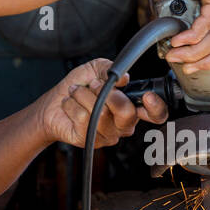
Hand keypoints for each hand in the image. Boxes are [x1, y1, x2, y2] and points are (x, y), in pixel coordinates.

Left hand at [38, 59, 167, 148]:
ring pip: (101, 114)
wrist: (53, 104)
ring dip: (83, 96)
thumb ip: (110, 68)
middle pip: (126, 112)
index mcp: (132, 106)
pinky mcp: (91, 140)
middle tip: (92, 84)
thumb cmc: (78, 87)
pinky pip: (84, 120)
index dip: (156, 107)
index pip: (156, 114)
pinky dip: (72, 105)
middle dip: (107, 93)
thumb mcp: (95, 69)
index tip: (148, 96)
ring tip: (76, 93)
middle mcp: (123, 123)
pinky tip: (70, 105)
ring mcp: (108, 135)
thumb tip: (124, 78)